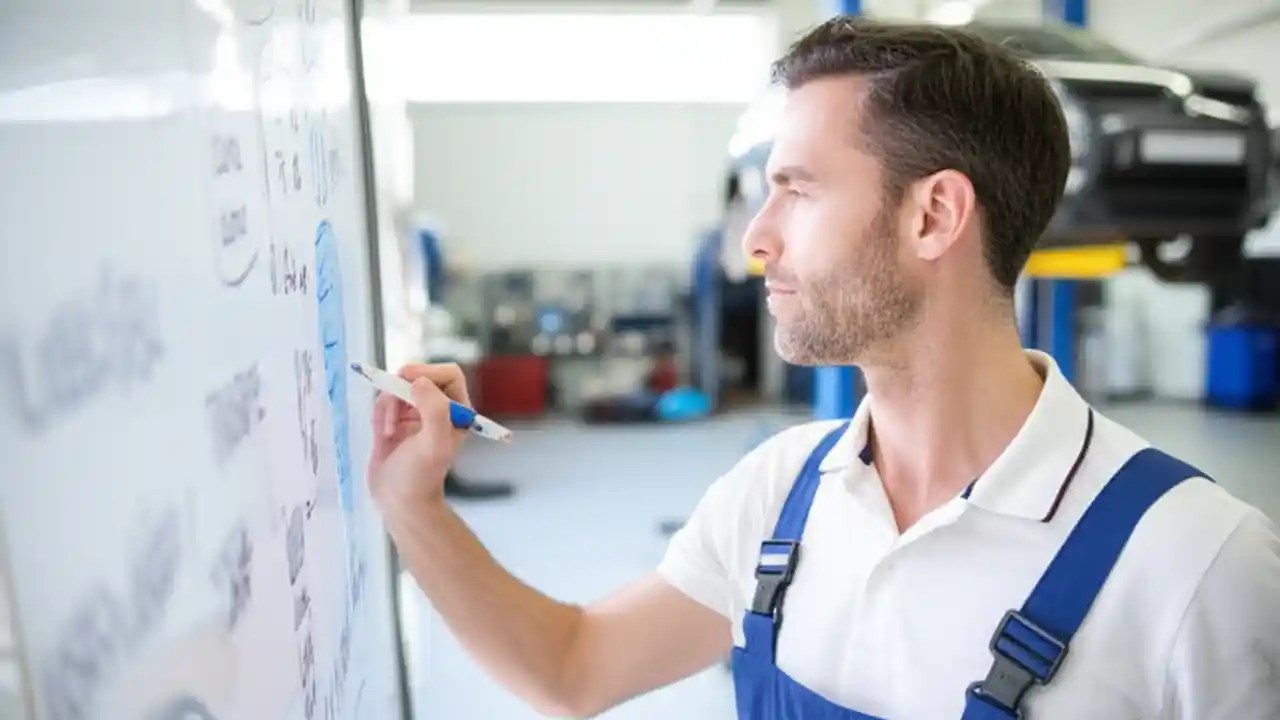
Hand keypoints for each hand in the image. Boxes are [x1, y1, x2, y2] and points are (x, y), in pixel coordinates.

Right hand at [367, 363, 470, 507]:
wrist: (399, 502)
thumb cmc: (420, 476)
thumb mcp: (434, 443)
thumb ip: (435, 410)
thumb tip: (419, 382)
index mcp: (457, 412)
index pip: (448, 374)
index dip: (428, 372)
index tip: (409, 380)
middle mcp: (438, 410)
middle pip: (419, 377)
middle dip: (401, 389)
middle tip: (393, 404)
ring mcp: (415, 416)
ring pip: (397, 389)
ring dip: (388, 406)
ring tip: (388, 432)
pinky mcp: (393, 423)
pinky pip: (383, 403)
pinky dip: (379, 416)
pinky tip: (383, 437)